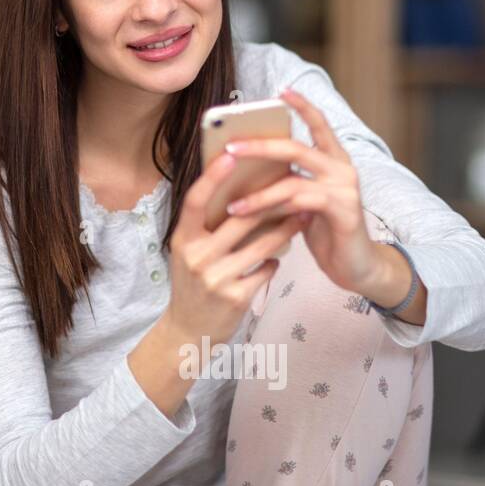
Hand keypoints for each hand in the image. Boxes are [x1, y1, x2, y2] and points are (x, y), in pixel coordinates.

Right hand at [164, 149, 305, 346]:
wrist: (188, 330)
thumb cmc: (193, 284)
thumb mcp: (189, 253)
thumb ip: (206, 228)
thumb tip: (238, 193)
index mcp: (182, 240)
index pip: (195, 201)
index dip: (211, 177)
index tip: (230, 155)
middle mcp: (196, 257)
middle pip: (239, 220)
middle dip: (270, 202)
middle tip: (292, 183)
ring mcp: (216, 278)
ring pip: (261, 244)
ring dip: (285, 229)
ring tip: (301, 216)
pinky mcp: (236, 297)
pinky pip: (266, 270)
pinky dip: (274, 262)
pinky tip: (278, 258)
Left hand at [219, 87, 381, 294]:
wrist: (357, 266)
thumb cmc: (325, 231)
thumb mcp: (302, 201)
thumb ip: (285, 182)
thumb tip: (242, 171)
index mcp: (333, 160)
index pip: (319, 124)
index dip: (302, 106)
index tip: (282, 91)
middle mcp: (341, 168)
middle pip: (296, 148)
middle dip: (259, 146)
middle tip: (229, 146)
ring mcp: (345, 188)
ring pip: (291, 181)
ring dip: (257, 193)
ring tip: (230, 203)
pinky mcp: (344, 210)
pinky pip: (299, 204)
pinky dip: (271, 210)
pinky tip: (250, 217)